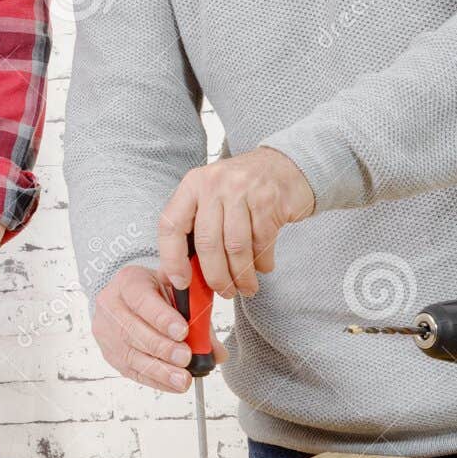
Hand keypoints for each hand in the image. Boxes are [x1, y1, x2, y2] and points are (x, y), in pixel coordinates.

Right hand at [91, 264, 228, 394]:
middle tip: (186, 358)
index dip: (162, 318)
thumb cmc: (156, 293)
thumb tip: (217, 353)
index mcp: (128, 282)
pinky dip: (155, 381)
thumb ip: (197, 317)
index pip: (142, 300)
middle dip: (163, 348)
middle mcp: (111, 305)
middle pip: (133, 331)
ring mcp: (106, 331)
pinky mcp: (110, 354)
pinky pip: (131, 371)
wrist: (130, 298)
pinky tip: (173, 385)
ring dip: (160, 370)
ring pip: (131, 355)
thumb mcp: (176, 293)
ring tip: (183, 379)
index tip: (183, 332)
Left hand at [158, 145, 314, 299]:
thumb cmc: (243, 189)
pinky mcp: (268, 200)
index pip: (171, 225)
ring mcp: (242, 189)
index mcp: (192, 185)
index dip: (172, 259)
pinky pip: (261, 242)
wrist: (286, 164)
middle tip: (224, 292)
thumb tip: (178, 276)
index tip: (180, 282)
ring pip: (236, 247)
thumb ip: (195, 230)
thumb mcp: (212, 198)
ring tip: (246, 287)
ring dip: (241, 275)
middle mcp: (214, 184)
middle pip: (207, 242)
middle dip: (216, 276)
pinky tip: (263, 268)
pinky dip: (262, 262)